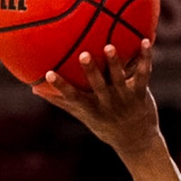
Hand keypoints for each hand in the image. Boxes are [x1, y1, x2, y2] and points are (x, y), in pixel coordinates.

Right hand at [32, 42, 160, 155]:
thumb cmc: (105, 125)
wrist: (136, 140)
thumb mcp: (82, 115)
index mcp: (91, 108)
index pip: (73, 97)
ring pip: (119, 79)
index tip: (48, 74)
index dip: (61, 87)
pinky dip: (146, 58)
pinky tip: (147, 40)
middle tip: (83, 55)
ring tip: (110, 46)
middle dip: (91, 72)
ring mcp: (124, 99)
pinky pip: (144, 73)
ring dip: (115, 62)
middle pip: (98, 86)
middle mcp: (107, 103)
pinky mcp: (140, 93)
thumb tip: (34, 88)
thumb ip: (61, 101)